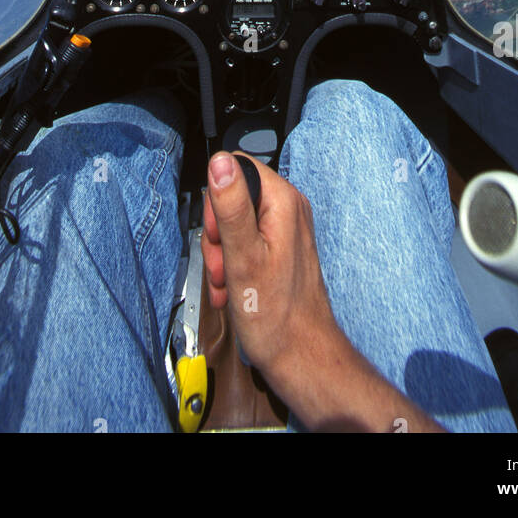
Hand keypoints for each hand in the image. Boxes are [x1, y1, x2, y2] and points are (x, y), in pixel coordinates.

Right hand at [201, 150, 340, 391]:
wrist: (300, 356)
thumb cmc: (276, 316)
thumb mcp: (242, 256)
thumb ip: (231, 206)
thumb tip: (220, 161)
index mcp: (283, 201)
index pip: (236, 168)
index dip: (217, 201)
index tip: (220, 234)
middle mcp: (288, 210)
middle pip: (233, 198)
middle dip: (218, 234)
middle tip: (225, 265)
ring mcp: (286, 230)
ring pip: (235, 224)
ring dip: (223, 255)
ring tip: (231, 283)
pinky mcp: (281, 249)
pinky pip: (246, 243)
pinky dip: (234, 265)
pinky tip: (235, 289)